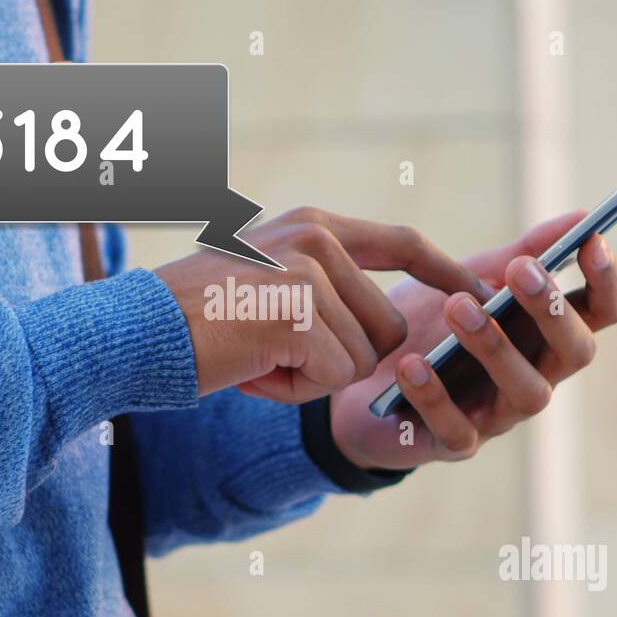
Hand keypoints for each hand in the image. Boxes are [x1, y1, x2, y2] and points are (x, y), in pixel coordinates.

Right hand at [155, 207, 481, 399]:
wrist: (139, 334)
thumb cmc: (198, 320)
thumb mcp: (268, 280)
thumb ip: (326, 286)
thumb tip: (390, 330)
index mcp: (313, 225)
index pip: (403, 242)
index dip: (444, 271)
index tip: (478, 291)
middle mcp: (317, 237)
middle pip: (387, 325)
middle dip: (341, 358)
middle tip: (275, 350)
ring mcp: (311, 270)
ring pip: (360, 358)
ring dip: (311, 377)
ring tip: (257, 354)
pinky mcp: (302, 311)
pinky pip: (332, 378)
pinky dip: (292, 390)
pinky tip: (252, 369)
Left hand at [329, 211, 616, 470]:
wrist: (361, 383)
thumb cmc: (427, 328)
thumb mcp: (467, 281)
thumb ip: (520, 254)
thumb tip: (579, 216)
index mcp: (544, 336)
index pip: (599, 314)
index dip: (606, 282)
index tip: (592, 242)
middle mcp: (534, 378)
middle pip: (575, 352)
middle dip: (552, 310)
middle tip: (519, 270)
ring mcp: (498, 415)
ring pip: (528, 393)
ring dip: (496, 348)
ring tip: (457, 307)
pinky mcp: (453, 445)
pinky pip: (457, 430)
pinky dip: (434, 396)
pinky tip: (411, 364)